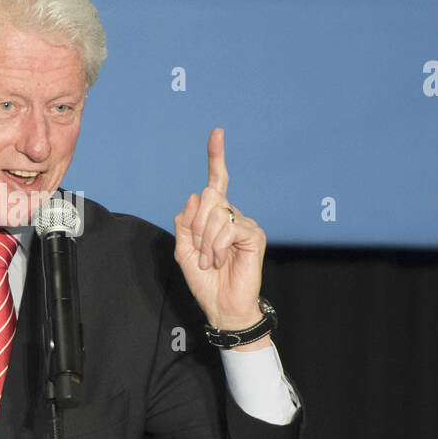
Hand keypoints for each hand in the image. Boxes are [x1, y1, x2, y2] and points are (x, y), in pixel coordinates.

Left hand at [174, 128, 268, 344]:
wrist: (220, 305)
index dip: (216, 157)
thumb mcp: (183, 250)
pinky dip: (216, 246)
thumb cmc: (204, 279)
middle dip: (196, 226)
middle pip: (209, 196)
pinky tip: (220, 260)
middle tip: (199, 251)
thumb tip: (196, 194)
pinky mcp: (254, 235)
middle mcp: (231, 215)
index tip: (217, 133)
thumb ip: (185, 221)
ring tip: (211, 260)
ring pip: (216, 212)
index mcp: (214, 216)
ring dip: (205, 241)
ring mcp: (244, 224)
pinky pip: (228, 227)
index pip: (216, 182)